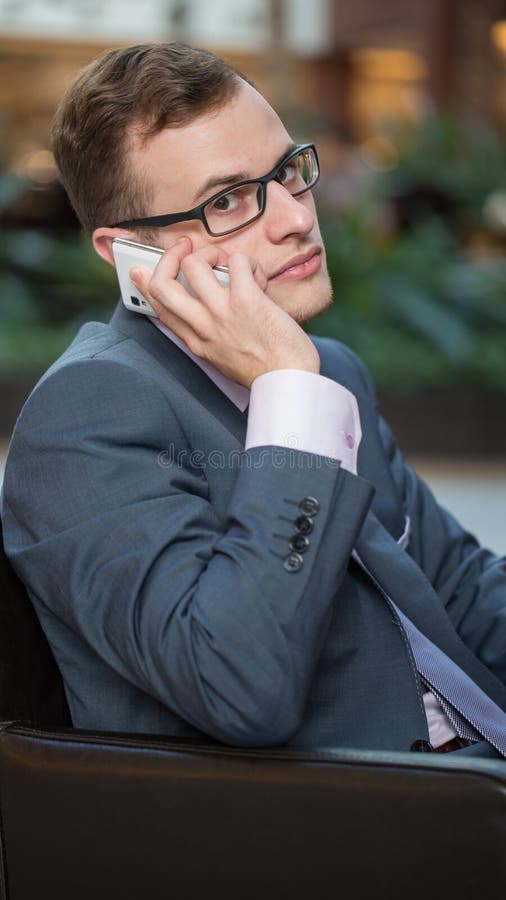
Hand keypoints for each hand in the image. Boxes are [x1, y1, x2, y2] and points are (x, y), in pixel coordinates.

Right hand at [130, 238, 319, 386]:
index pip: (159, 308)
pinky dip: (247, 262)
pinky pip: (237, 262)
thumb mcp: (224, 359)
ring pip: (194, 264)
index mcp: (196, 342)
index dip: (144, 283)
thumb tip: (208, 309)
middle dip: (169, 257)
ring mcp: (222, 312)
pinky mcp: (246, 300)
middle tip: (186, 249)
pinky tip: (258, 277)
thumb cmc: (265, 370)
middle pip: (162, 284)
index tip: (141, 269)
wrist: (288, 383)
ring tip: (228, 262)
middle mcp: (203, 326)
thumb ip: (210, 336)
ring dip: (211, 253)